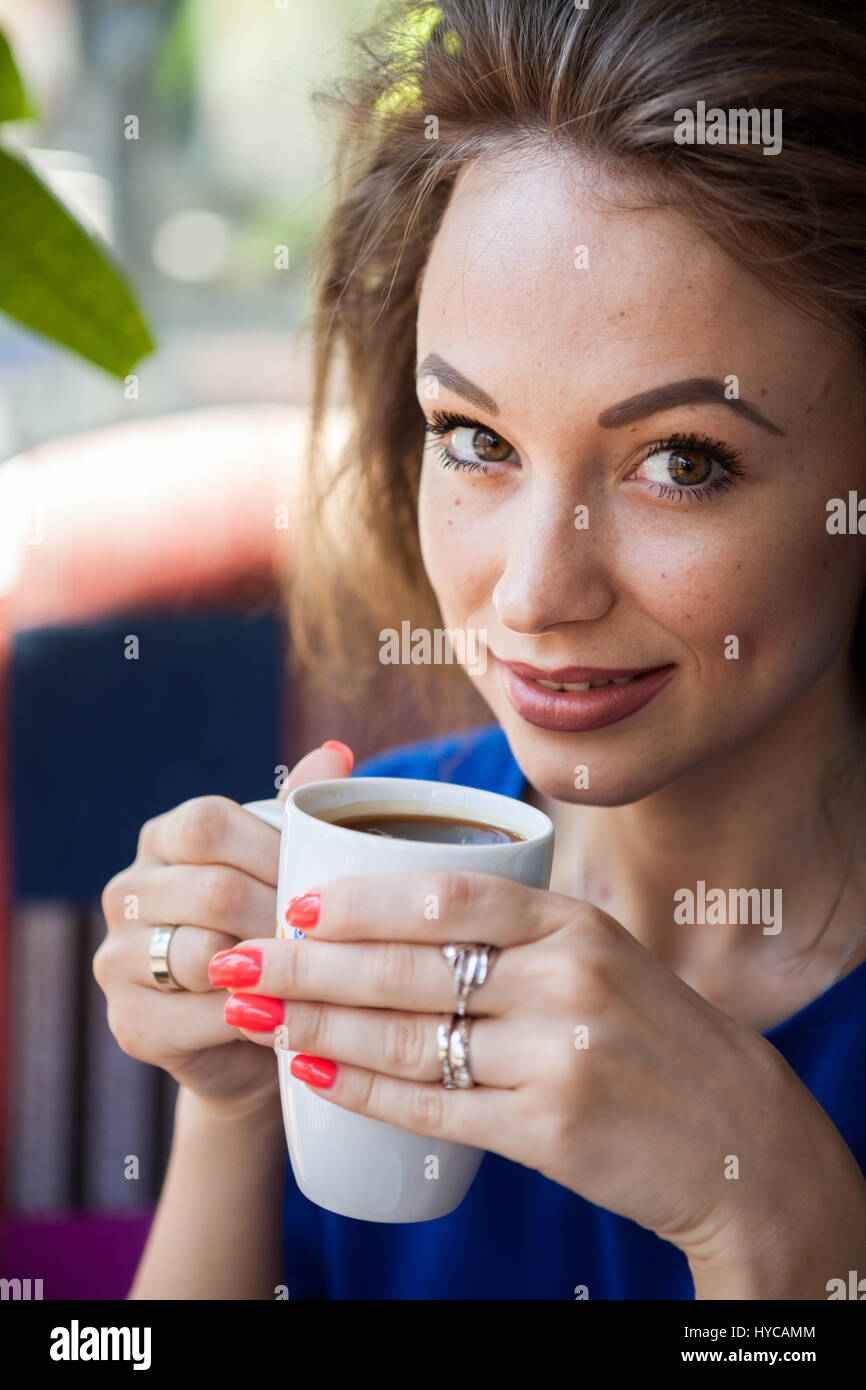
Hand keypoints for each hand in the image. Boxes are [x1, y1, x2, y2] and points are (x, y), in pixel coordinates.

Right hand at [94, 741, 353, 1118]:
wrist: (257, 1031)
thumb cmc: (274, 931)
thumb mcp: (287, 868)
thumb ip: (303, 815)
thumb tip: (335, 754)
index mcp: (162, 840)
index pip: (207, 823)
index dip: (274, 850)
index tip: (327, 880)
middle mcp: (127, 893)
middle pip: (211, 889)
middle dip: (282, 914)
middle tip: (334, 936)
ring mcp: (118, 960)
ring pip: (203, 953)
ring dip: (270, 966)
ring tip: (315, 973)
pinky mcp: (131, 1023)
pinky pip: (202, 1014)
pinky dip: (256, 1015)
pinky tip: (290, 1013)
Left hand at [213, 867, 830, 1264]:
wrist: (734, 1135)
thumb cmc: (649, 1033)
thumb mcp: (599, 953)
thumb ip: (516, 931)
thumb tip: (391, 905)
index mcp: (572, 923)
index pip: (446, 894)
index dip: (359, 899)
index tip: (295, 905)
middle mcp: (565, 981)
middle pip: (409, 968)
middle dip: (308, 967)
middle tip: (239, 963)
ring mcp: (559, 1057)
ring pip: (409, 1038)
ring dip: (319, 1029)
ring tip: (258, 1019)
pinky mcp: (548, 1130)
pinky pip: (433, 1108)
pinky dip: (365, 1092)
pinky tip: (315, 1079)